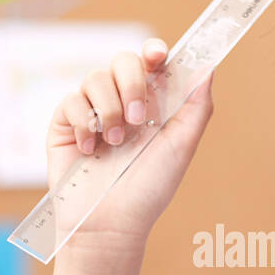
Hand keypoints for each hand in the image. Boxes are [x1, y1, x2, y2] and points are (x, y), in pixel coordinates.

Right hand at [45, 38, 213, 256]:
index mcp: (151, 104)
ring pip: (95, 77)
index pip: (151, 63)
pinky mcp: (66, 123)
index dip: (154, 51)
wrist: (110, 223)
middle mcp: (121, 101)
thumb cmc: (149, 190)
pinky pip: (72, 100)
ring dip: (109, 110)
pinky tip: (91, 150)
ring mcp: (93, 111)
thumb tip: (208, 66)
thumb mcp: (182, 147)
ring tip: (115, 143)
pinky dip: (84, 124)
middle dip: (131, 83)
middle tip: (136, 118)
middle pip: (123, 60)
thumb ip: (196, 107)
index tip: (157, 56)